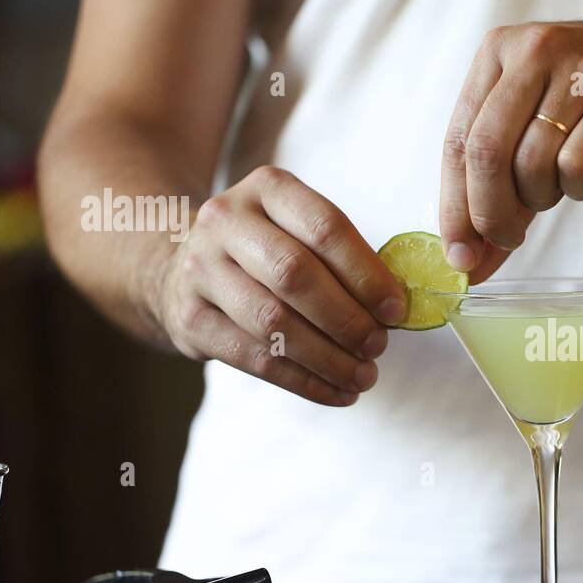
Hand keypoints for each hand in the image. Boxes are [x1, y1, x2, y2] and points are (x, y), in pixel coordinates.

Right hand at [152, 165, 406, 405]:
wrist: (186, 264)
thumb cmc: (267, 249)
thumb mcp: (299, 229)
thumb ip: (343, 260)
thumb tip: (393, 311)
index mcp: (267, 189)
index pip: (325, 228)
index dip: (366, 274)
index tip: (395, 310)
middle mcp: (225, 221)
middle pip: (295, 274)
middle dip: (346, 319)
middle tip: (378, 347)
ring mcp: (200, 269)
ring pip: (272, 322)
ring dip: (327, 358)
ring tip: (363, 377)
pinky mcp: (189, 318)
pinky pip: (253, 358)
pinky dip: (303, 381)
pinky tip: (336, 393)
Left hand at [439, 17, 582, 276]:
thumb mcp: (542, 122)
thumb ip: (501, 181)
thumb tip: (467, 258)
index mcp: (499, 51)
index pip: (456, 141)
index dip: (453, 208)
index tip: (459, 257)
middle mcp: (533, 49)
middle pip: (486, 155)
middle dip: (491, 215)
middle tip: (508, 240)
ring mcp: (581, 67)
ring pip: (533, 166)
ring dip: (546, 197)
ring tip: (568, 181)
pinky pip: (580, 166)